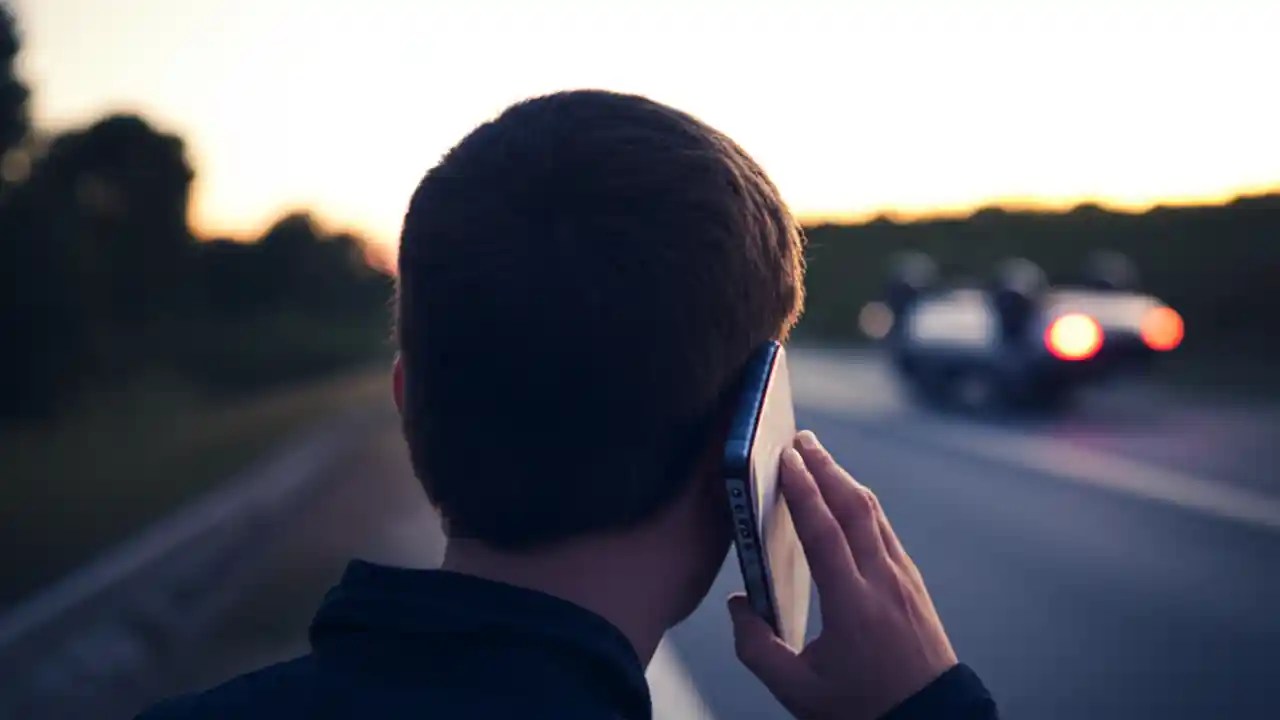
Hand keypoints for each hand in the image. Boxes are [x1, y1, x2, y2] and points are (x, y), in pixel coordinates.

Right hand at [728, 430, 957, 719]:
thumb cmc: (861, 709)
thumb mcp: (797, 691)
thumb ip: (756, 646)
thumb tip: (739, 603)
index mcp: (852, 605)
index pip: (824, 533)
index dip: (803, 491)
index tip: (785, 458)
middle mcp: (882, 582)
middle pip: (854, 509)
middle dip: (825, 468)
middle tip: (799, 439)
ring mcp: (903, 580)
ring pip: (873, 515)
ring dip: (844, 480)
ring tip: (818, 457)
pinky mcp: (912, 584)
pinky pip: (884, 530)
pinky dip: (860, 505)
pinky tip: (846, 499)